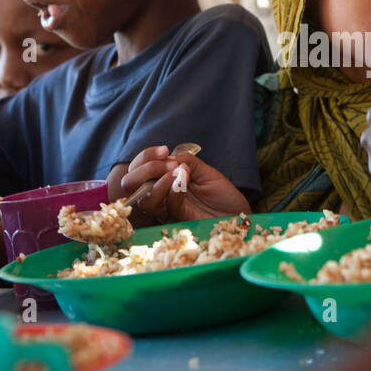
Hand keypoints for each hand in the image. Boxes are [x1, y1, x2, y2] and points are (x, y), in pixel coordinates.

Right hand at [116, 146, 248, 222]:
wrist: (239, 216)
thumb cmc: (222, 195)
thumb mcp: (205, 171)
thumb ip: (186, 161)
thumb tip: (168, 156)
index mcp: (163, 182)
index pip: (139, 169)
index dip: (146, 157)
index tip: (164, 149)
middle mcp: (160, 196)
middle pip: (130, 183)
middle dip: (144, 168)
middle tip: (168, 162)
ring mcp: (167, 210)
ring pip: (143, 198)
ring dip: (157, 179)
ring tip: (178, 171)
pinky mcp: (177, 220)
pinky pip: (164, 206)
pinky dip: (171, 190)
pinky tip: (184, 181)